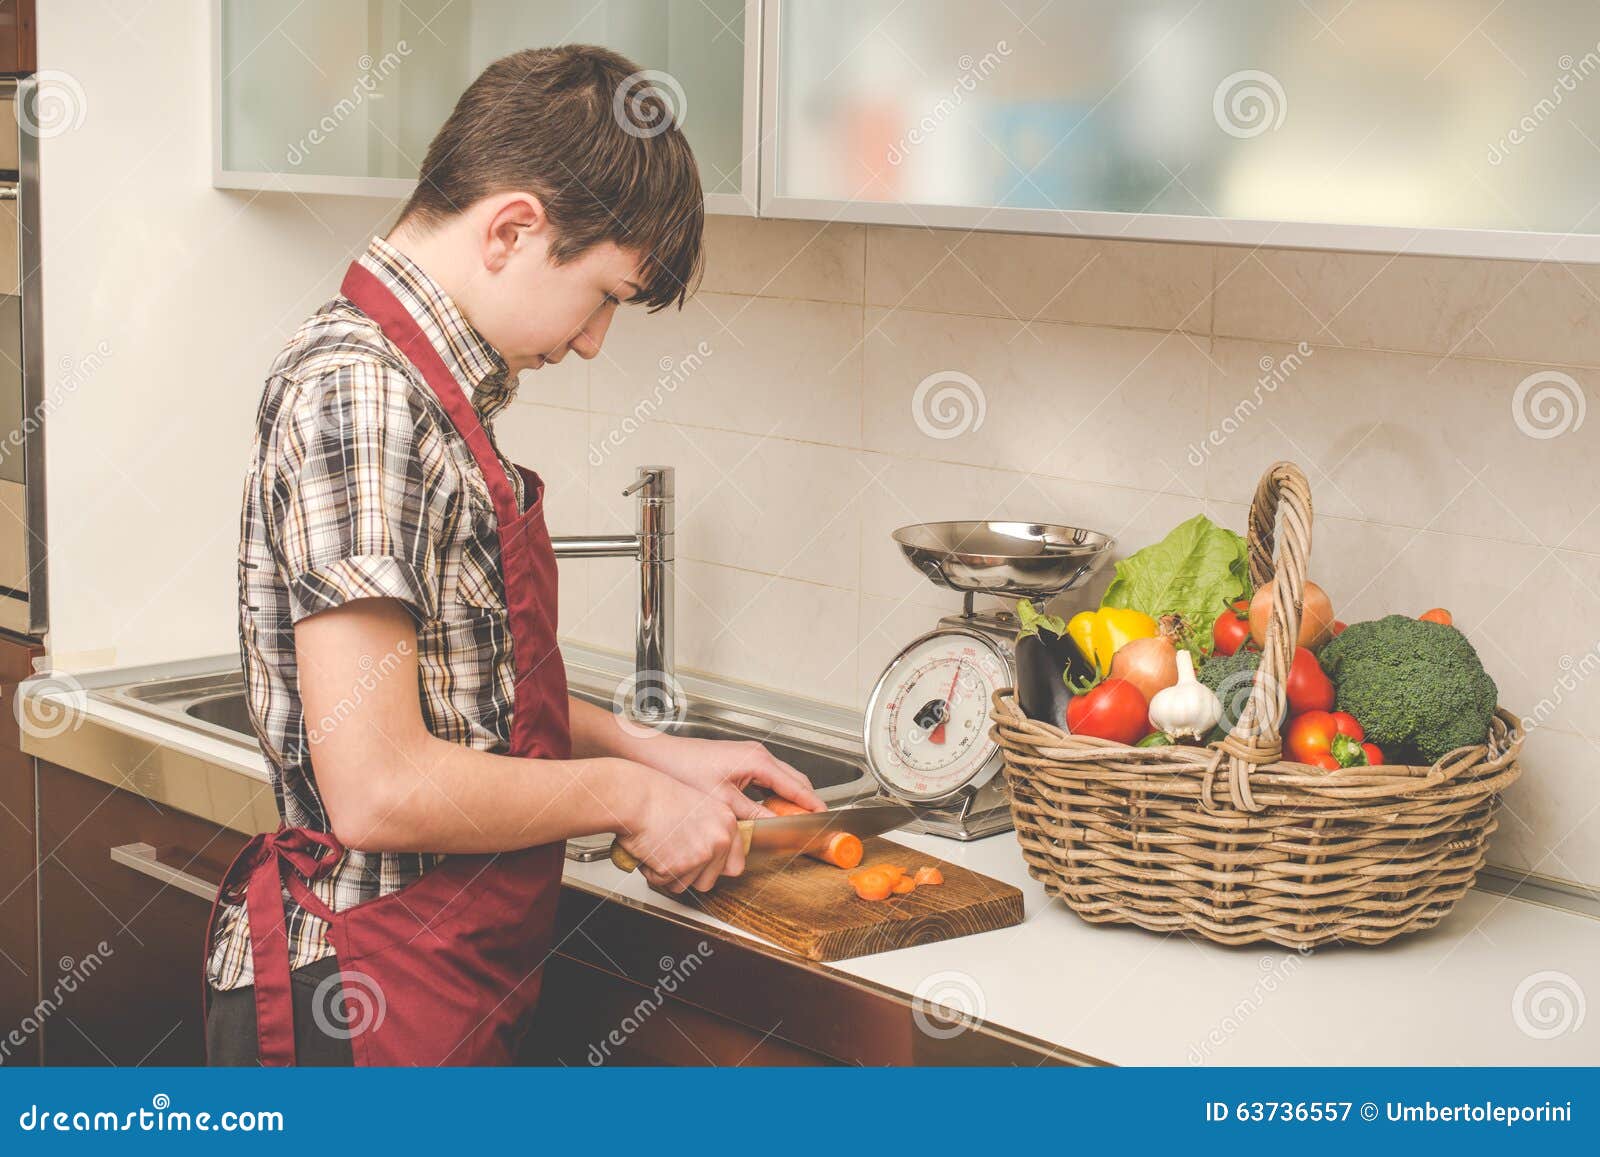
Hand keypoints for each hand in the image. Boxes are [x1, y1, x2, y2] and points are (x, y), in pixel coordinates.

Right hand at [617, 772, 746, 893]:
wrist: (635, 797)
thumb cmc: (657, 796)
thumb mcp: (699, 805)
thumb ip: (712, 830)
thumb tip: (711, 854)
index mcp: (727, 823)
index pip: (735, 865)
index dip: (715, 869)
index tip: (704, 866)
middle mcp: (719, 840)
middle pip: (709, 881)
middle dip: (689, 876)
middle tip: (674, 856)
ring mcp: (701, 854)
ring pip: (685, 885)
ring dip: (669, 874)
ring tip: (661, 848)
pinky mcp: (679, 867)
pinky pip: (664, 882)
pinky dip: (652, 872)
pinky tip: (650, 850)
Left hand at [639, 734, 823, 818]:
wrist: (659, 757)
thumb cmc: (684, 770)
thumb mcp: (722, 801)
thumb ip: (753, 815)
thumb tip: (774, 827)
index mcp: (758, 760)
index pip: (796, 785)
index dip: (812, 804)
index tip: (823, 818)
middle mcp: (757, 754)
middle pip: (794, 779)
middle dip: (805, 801)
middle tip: (811, 824)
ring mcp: (749, 755)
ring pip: (781, 778)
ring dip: (789, 798)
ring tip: (793, 820)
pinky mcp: (740, 760)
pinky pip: (767, 778)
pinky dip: (774, 793)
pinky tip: (768, 810)